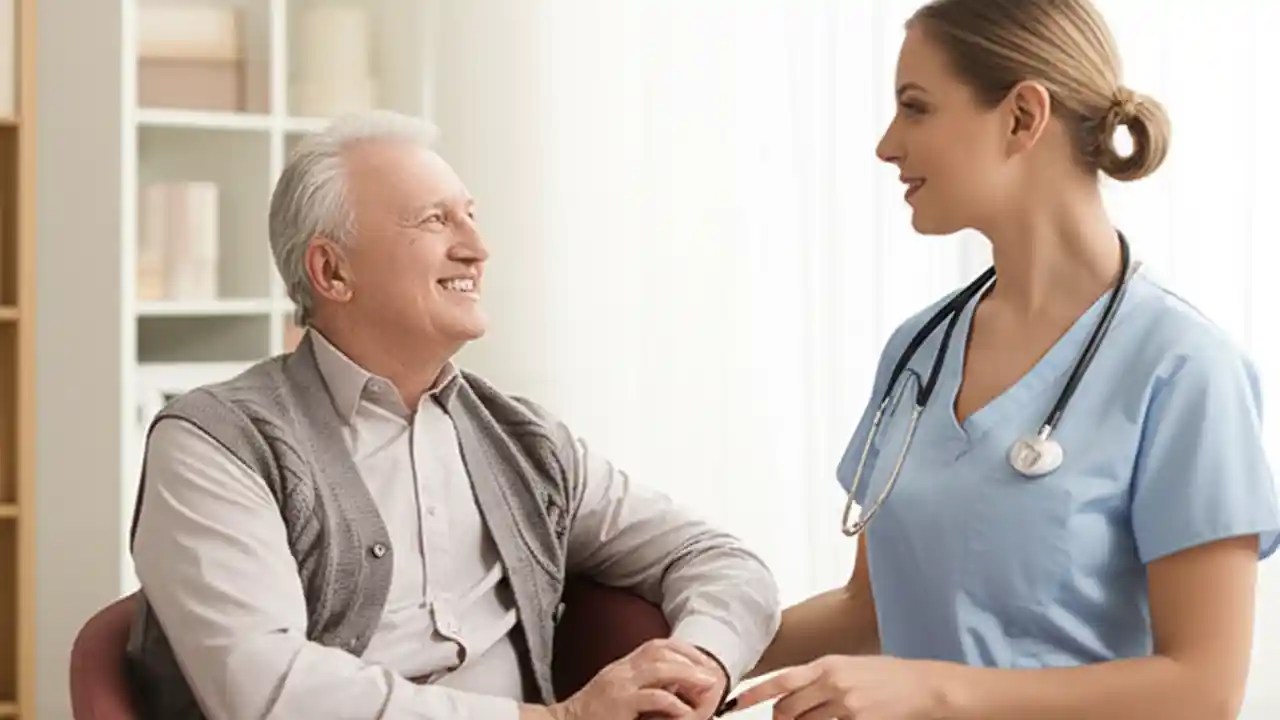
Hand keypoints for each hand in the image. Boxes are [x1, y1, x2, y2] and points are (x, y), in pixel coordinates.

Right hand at [549, 638, 722, 719]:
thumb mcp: (616, 693)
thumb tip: (670, 688)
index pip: (657, 645)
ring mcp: (619, 686)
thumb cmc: (590, 715)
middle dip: (691, 660)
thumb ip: (638, 686)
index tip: (702, 662)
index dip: (683, 650)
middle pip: (661, 651)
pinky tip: (685, 711)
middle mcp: (621, 671)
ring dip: (688, 675)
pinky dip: (672, 703)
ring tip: (707, 686)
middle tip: (711, 674)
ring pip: (659, 668)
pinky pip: (651, 698)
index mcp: (622, 667)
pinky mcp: (618, 704)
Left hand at [729, 655, 948, 719]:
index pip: (781, 680)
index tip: (734, 704)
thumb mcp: (851, 665)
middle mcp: (832, 683)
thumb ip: (821, 677)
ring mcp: (845, 706)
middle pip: (787, 710)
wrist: (925, 687)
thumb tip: (794, 691)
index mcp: (827, 664)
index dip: (753, 695)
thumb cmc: (890, 675)